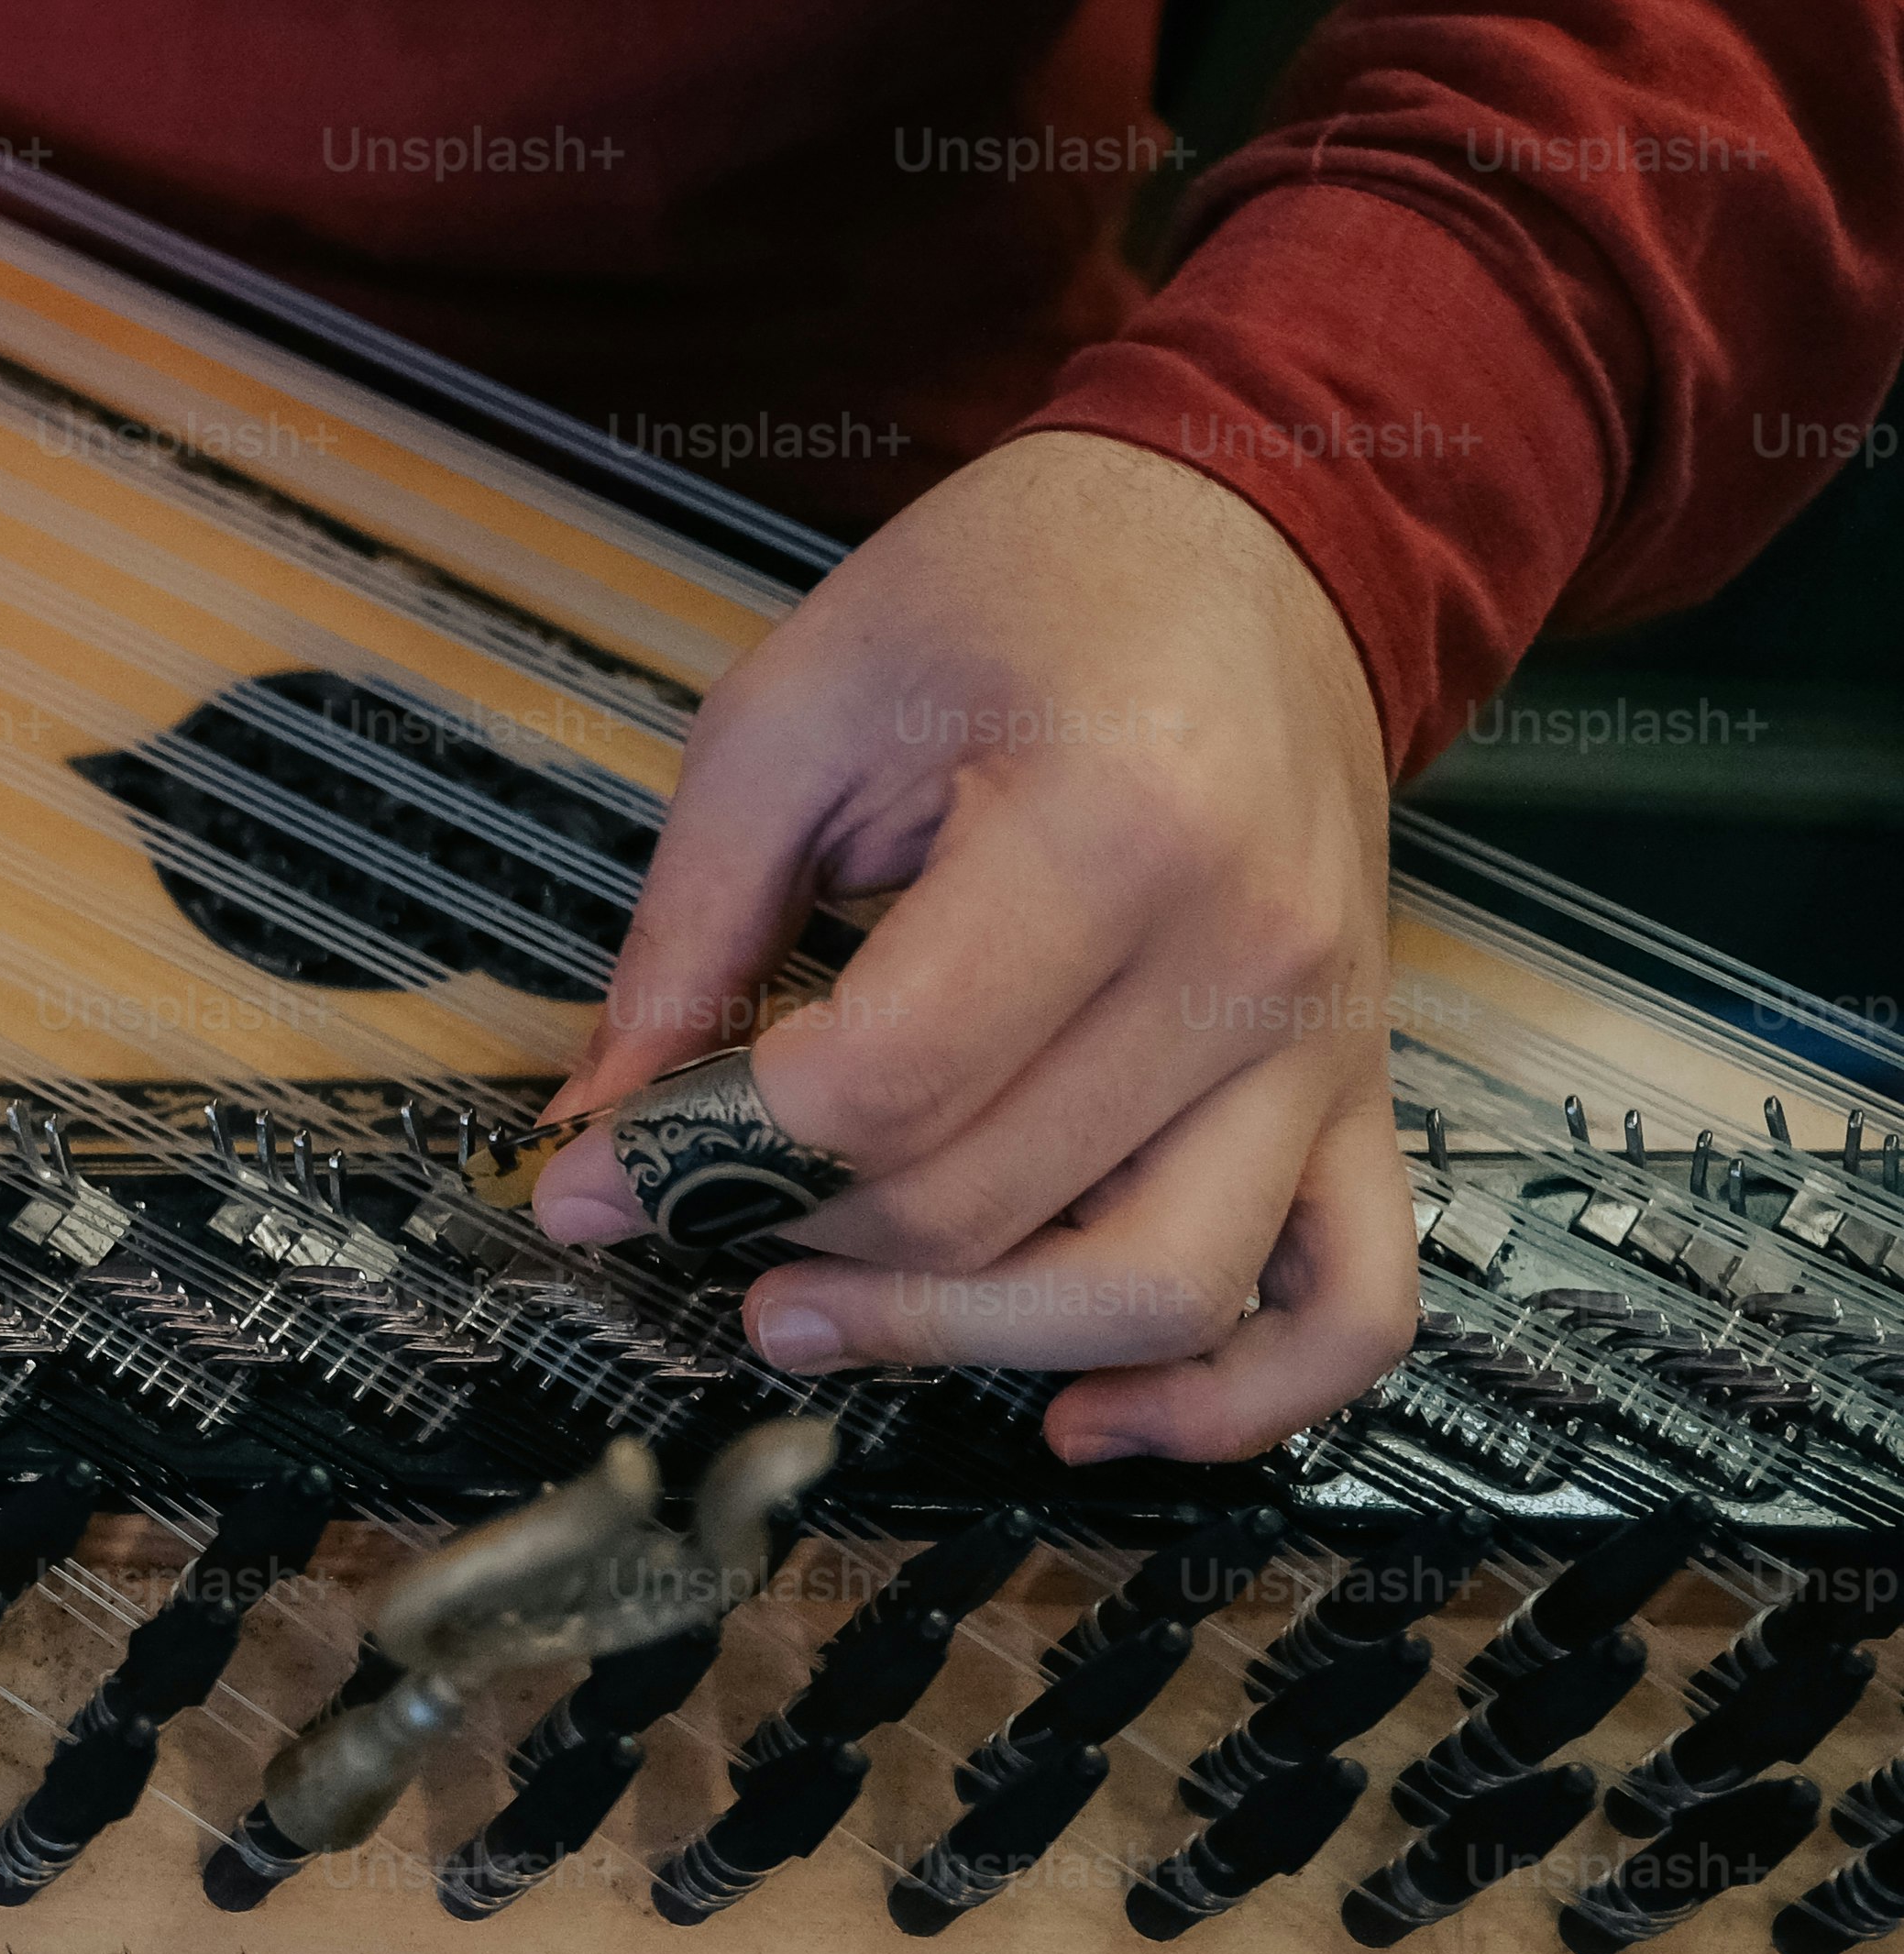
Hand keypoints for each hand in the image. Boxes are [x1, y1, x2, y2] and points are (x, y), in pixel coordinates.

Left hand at [532, 430, 1418, 1462]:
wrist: (1246, 536)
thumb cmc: (1021, 594)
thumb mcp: (795, 710)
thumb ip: (687, 930)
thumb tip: (594, 1121)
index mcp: (1111, 834)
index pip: (885, 1089)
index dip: (708, 1157)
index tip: (598, 1166)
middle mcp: (1247, 958)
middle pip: (989, 1202)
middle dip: (795, 1238)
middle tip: (677, 1214)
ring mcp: (1325, 1040)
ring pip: (1152, 1291)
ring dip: (961, 1341)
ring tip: (809, 1320)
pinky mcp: (1358, 1091)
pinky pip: (1346, 1312)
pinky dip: (1228, 1402)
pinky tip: (1082, 1417)